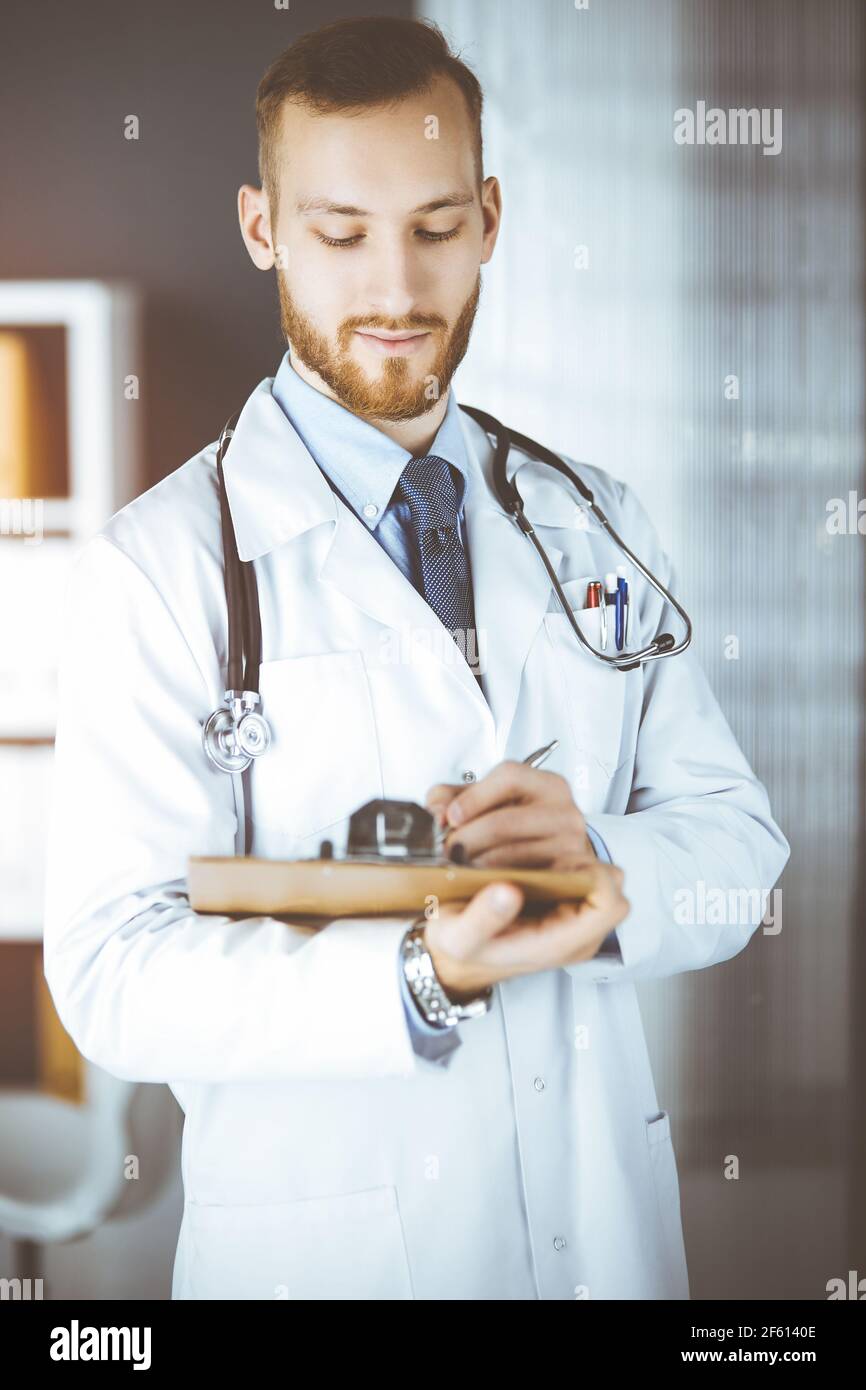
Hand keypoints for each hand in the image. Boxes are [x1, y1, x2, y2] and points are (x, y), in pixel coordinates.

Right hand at [423, 868, 628, 999]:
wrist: (455, 956)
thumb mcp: (458, 937)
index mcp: (561, 944)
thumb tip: (508, 891)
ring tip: (534, 859)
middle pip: (613, 885)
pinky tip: (531, 860)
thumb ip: (483, 919)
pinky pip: (585, 873)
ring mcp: (574, 917)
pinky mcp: (566, 902)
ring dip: (573, 859)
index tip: (554, 865)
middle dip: (583, 863)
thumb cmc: (459, 947)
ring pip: (602, 874)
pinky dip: (563, 860)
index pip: (610, 905)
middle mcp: (577, 932)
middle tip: (543, 859)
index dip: (590, 876)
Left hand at [425, 759, 596, 870]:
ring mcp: (571, 844)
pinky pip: (527, 880)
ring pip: (513, 855)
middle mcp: (565, 811)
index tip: (451, 817)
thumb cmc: (520, 826)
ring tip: (457, 866)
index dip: (474, 797)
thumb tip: (436, 811)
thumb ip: (453, 797)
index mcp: (547, 784)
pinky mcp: (572, 874)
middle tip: (446, 849)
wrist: (559, 857)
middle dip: (467, 838)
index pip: (509, 777)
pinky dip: (498, 882)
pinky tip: (482, 882)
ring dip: (477, 864)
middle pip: (505, 821)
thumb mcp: (487, 801)